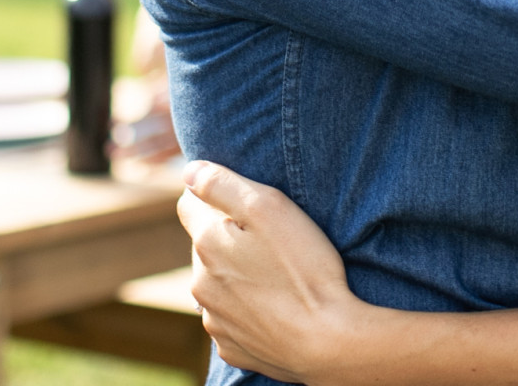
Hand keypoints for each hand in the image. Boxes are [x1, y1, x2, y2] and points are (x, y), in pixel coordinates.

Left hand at [181, 161, 367, 380]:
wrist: (328, 342)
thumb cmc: (304, 269)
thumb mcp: (270, 208)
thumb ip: (223, 184)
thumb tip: (189, 171)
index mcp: (206, 243)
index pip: (189, 205)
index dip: (218, 199)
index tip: (249, 207)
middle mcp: (200, 283)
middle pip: (206, 246)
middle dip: (230, 240)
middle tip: (274, 244)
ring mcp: (214, 319)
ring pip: (218, 284)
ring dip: (238, 276)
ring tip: (279, 278)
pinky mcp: (231, 347)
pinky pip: (232, 319)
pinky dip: (248, 311)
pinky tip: (278, 308)